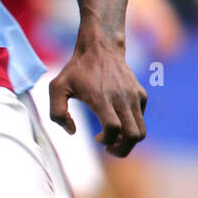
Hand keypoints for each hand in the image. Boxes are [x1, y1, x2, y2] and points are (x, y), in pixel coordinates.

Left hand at [48, 34, 146, 157]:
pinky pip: (141, 120)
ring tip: (113, 139)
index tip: (96, 137)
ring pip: (141, 131)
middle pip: (133, 136)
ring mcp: (134, 96)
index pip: (114, 128)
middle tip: (109, 148)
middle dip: (121, 150)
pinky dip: (131, 127)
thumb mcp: (56, 87)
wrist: (100, 47)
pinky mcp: (141, 95)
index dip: (106, 140)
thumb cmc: (76, 70)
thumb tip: (72, 131)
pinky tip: (116, 121)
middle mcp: (121, 98)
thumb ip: (56, 113)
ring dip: (128, 142)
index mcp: (101, 98)